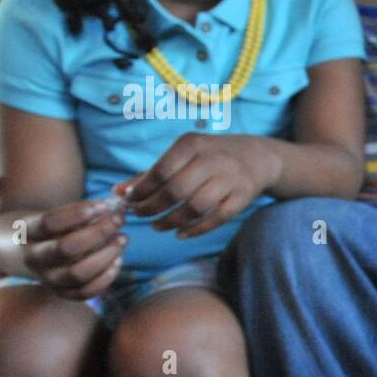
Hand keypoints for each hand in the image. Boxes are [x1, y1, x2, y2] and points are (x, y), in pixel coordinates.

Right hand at [17, 197, 127, 299]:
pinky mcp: (61, 293)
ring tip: (122, 238)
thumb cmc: (55, 228)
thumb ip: (85, 212)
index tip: (103, 206)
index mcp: (27, 232)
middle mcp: (33, 258)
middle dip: (98, 233)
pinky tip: (118, 260)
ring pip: (77, 273)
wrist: (34, 252)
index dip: (78, 213)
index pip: (49, 223)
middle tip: (118, 220)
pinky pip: (85, 292)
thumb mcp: (60, 215)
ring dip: (106, 255)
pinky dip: (106, 277)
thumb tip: (116, 210)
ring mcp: (46, 279)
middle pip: (65, 249)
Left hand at [121, 133, 276, 238]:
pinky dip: (195, 230)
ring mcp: (230, 179)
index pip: (160, 170)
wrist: (259, 157)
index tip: (130, 201)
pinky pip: (216, 219)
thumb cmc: (212, 156)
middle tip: (141, 215)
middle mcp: (212, 159)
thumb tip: (117, 192)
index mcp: (192, 144)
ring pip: (195, 207)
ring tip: (158, 226)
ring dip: (171, 221)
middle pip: (175, 190)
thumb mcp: (184, 154)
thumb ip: (151, 173)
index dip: (142, 190)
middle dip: (152, 207)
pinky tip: (180, 233)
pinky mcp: (243, 197)